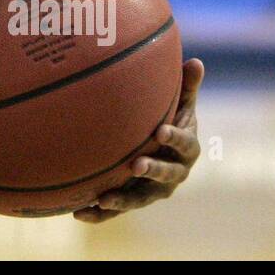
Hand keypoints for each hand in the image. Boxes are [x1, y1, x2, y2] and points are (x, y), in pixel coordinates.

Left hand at [72, 57, 203, 222]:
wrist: (162, 149)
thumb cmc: (170, 119)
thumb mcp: (181, 104)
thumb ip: (187, 87)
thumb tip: (196, 61)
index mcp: (186, 149)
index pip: (185, 144)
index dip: (175, 137)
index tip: (161, 130)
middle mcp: (174, 173)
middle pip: (167, 175)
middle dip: (153, 170)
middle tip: (136, 164)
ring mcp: (153, 190)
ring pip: (140, 198)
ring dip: (123, 200)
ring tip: (104, 198)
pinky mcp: (133, 200)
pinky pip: (117, 211)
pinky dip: (100, 214)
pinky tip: (78, 213)